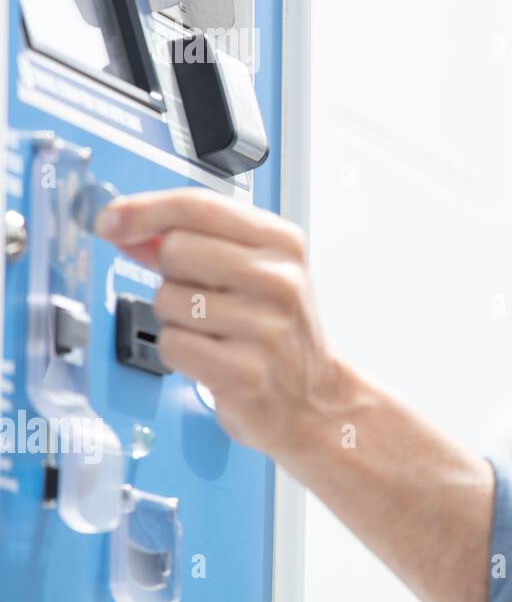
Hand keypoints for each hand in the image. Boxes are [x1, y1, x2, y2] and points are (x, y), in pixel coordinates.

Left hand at [95, 187, 350, 458]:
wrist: (310, 394)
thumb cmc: (274, 326)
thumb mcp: (251, 269)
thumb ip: (191, 240)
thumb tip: (125, 224)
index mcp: (283, 243)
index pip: (199, 206)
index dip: (144, 210)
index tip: (110, 220)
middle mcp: (280, 280)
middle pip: (177, 249)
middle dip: (171, 273)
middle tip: (202, 295)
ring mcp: (265, 327)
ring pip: (168, 299)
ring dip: (175, 317)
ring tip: (213, 330)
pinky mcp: (244, 371)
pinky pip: (172, 343)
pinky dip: (179, 351)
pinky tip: (210, 355)